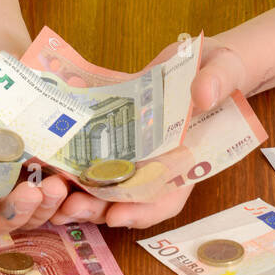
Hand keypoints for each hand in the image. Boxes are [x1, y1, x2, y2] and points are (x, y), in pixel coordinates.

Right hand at [0, 56, 78, 234]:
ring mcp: (20, 180)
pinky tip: (76, 185)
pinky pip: (58, 197)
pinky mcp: (48, 170)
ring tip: (57, 185)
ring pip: (30, 213)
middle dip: (14, 213)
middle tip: (31, 192)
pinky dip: (67, 199)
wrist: (5, 59)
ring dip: (44, 208)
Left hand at [45, 36, 249, 229]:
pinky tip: (49, 149)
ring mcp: (135, 148)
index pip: (167, 197)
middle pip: (127, 196)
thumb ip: (217, 81)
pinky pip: (93, 146)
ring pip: (104, 178)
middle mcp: (158, 161)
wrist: (202, 58)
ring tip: (52, 188)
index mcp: (188, 158)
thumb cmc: (221, 70)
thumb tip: (202, 95)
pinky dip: (72, 153)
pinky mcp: (118, 129)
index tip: (116, 216)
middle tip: (70, 206)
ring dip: (78, 188)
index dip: (142, 211)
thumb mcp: (225, 71)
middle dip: (98, 206)